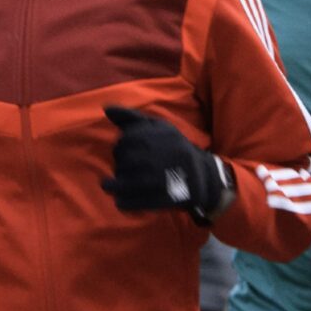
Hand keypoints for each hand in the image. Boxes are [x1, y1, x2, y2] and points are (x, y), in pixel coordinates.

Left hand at [101, 105, 232, 222]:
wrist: (203, 176)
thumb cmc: (174, 148)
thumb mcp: (158, 128)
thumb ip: (132, 117)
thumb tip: (107, 109)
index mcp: (161, 136)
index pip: (126, 140)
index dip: (120, 148)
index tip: (122, 153)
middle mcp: (162, 155)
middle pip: (125, 161)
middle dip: (119, 165)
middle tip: (122, 169)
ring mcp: (163, 179)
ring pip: (128, 183)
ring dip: (115, 186)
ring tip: (110, 186)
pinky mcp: (165, 199)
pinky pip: (137, 202)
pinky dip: (125, 202)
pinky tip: (120, 201)